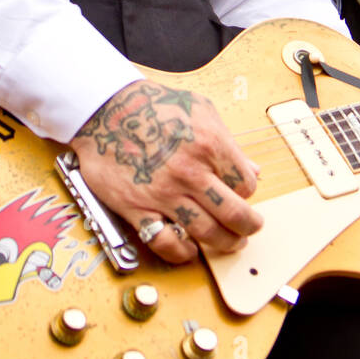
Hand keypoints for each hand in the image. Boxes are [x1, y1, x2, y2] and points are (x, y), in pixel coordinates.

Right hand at [71, 78, 262, 264]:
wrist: (106, 109)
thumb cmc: (152, 105)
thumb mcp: (200, 110)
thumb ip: (228, 141)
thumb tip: (252, 169)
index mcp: (209, 145)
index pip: (246, 184)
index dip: (247, 192)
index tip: (241, 193)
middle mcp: (190, 172)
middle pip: (234, 214)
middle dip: (248, 226)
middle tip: (249, 228)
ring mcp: (163, 193)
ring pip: (206, 232)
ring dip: (224, 243)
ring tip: (229, 243)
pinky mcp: (137, 208)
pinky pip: (165, 242)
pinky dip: (182, 253)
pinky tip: (190, 250)